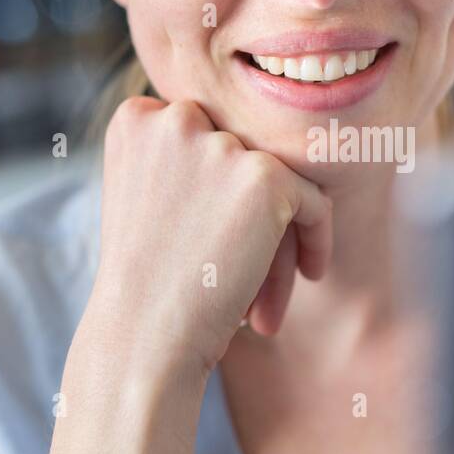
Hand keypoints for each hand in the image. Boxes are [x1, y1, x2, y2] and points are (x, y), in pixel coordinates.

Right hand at [84, 96, 332, 378]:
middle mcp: (175, 117)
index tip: (218, 231)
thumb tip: (242, 144)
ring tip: (271, 292)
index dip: (218, 184)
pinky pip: (314, 200)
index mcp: (137, 118)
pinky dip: (317, 237)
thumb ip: (181, 155)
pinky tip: (309, 274)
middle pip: (243, 151)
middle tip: (248, 267)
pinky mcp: (265, 176)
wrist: (143, 335)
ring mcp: (221, 144)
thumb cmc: (143, 281)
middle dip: (249, 209)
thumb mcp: (144, 196)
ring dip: (281, 234)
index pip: (204, 131)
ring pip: (278, 178)